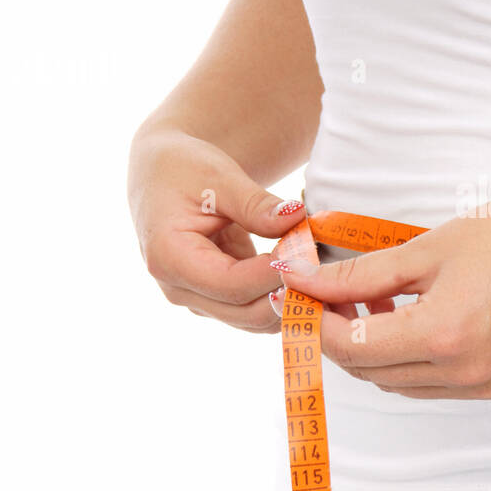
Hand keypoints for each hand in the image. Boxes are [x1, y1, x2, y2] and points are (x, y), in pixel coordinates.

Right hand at [128, 127, 305, 332]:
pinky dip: (286, 297)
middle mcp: (179, 290)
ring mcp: (199, 300)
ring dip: (293, 300)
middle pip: (247, 313)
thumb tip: (298, 218)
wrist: (164, 175)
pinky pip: (258, 311)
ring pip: (256, 320)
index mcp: (169, 259)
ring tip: (324, 269)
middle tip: (326, 264)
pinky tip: (312, 276)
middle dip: (290, 292)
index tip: (310, 250)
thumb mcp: (220, 177)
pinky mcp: (217, 300)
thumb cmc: (185, 170)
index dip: (276, 273)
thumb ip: (257, 204)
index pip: (233, 284)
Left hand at [273, 197, 490, 397]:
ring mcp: (484, 385)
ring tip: (375, 301)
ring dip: (374, 350)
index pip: (353, 347)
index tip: (300, 297)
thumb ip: (361, 273)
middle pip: (371, 370)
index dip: (316, 324)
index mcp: (444, 334)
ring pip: (398, 383)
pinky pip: (432, 385)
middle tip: (330, 294)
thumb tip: (306, 283)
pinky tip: (411, 318)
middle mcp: (464, 372)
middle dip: (341, 335)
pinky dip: (409, 359)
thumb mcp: (427, 247)